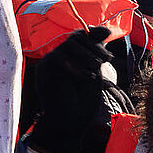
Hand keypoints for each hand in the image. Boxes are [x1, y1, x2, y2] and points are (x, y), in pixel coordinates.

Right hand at [28, 26, 111, 152]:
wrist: (69, 123)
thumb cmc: (83, 101)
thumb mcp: (95, 71)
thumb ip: (97, 51)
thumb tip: (107, 29)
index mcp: (72, 57)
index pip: (81, 37)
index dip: (94, 36)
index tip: (108, 43)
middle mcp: (60, 57)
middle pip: (75, 38)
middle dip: (94, 46)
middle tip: (107, 60)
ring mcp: (51, 62)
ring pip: (68, 44)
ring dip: (86, 54)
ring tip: (96, 68)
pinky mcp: (44, 68)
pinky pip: (59, 56)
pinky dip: (75, 64)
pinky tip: (86, 75)